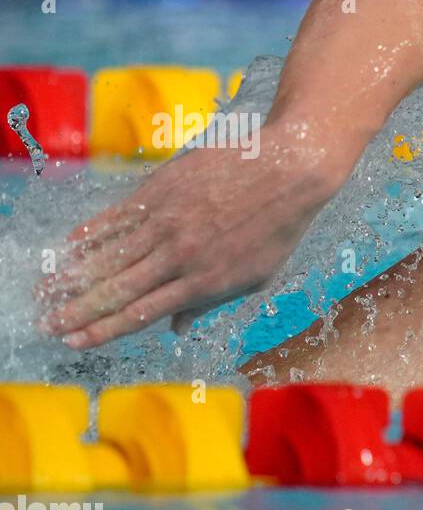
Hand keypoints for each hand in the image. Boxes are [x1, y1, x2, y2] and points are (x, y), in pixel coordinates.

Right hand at [37, 132, 342, 348]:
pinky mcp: (161, 190)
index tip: (76, 341)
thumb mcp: (256, 276)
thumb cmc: (279, 227)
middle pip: (117, 290)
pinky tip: (69, 246)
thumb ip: (211, 301)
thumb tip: (177, 328)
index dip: (104, 330)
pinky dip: (91, 233)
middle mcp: (179, 256)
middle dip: (78, 310)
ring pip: (110, 255)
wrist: (289, 168)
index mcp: (204, 282)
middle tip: (48, 323)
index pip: (142, 313)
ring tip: (45, 290)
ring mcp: (167, 221)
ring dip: (73, 276)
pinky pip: (118, 216)